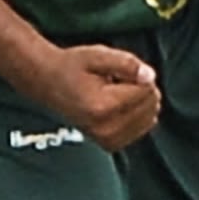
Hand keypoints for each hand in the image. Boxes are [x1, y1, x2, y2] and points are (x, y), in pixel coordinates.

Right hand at [36, 45, 161, 151]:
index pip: (146, 90)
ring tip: (113, 93)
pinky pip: (142, 128)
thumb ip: (127, 64)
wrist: (48, 84)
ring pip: (150, 117)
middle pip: (150, 105)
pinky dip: (136, 114)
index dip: (139, 74)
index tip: (119, 70)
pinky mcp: (110, 145)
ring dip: (138, 102)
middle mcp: (106, 129)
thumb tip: (150, 76)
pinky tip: (116, 106)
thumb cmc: (71, 67)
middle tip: (115, 81)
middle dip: (140, 88)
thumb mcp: (98, 55)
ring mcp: (108, 140)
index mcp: (102, 107)